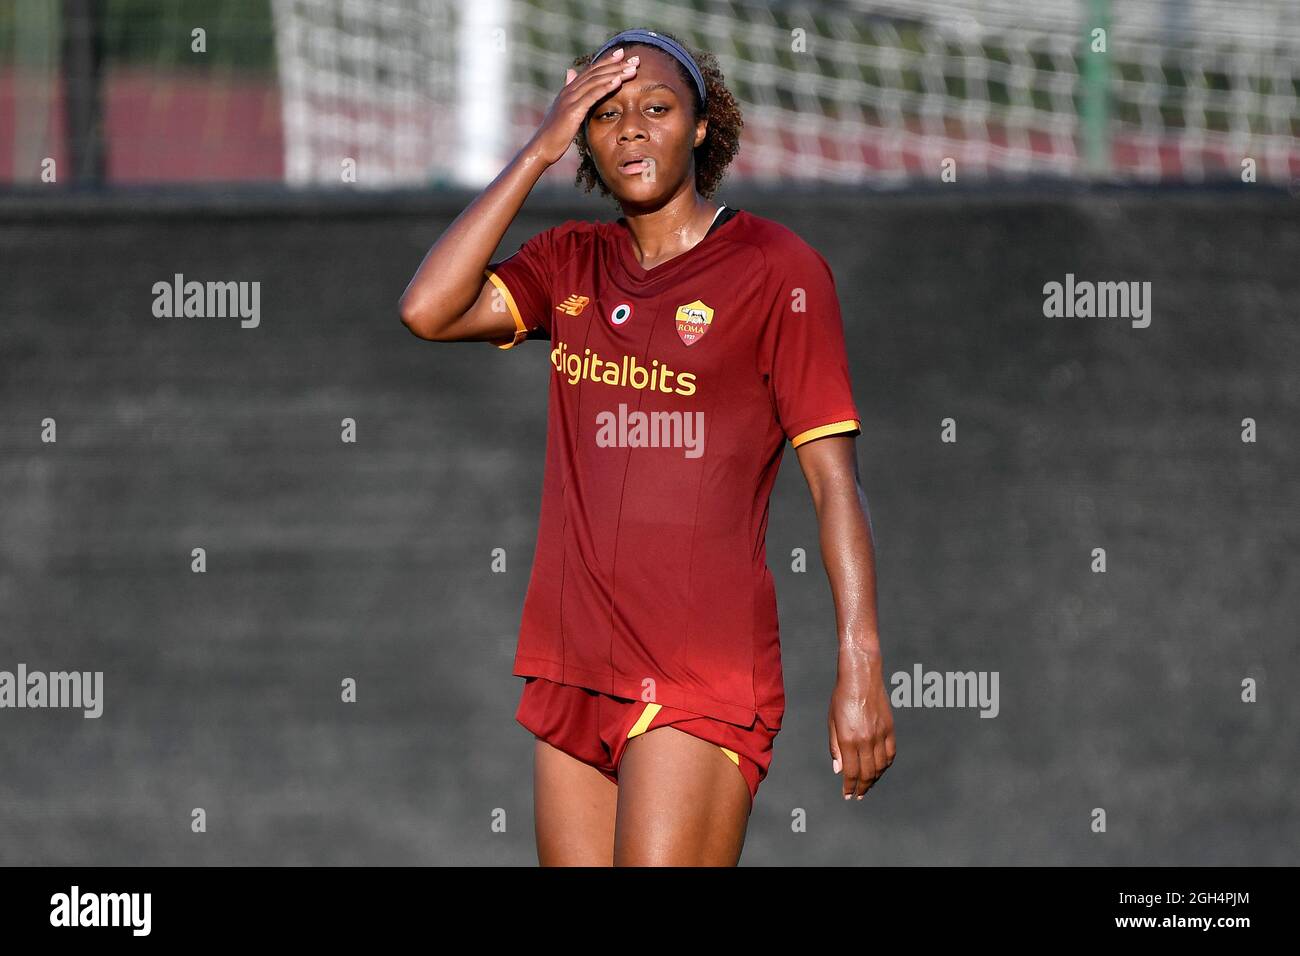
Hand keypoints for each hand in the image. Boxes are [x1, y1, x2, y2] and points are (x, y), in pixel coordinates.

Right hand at [526, 47, 638, 165]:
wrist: (542, 147)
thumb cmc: (554, 132)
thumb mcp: (563, 108)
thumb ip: (569, 90)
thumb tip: (570, 72)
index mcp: (569, 90)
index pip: (591, 71)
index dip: (607, 61)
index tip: (622, 54)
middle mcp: (569, 91)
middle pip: (596, 72)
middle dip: (616, 64)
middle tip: (635, 59)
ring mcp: (570, 99)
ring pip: (596, 81)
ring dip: (615, 73)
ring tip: (632, 69)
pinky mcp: (573, 111)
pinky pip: (592, 96)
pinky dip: (605, 87)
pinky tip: (618, 81)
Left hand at [828, 644, 895, 799]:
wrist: (861, 677)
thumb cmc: (841, 697)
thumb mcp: (832, 721)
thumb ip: (835, 747)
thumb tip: (838, 770)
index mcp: (848, 739)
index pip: (851, 772)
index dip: (849, 786)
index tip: (847, 795)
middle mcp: (866, 740)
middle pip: (867, 773)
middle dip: (862, 787)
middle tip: (858, 795)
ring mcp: (880, 734)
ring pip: (880, 766)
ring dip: (874, 779)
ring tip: (868, 784)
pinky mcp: (890, 729)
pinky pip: (890, 753)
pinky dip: (886, 765)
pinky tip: (880, 769)